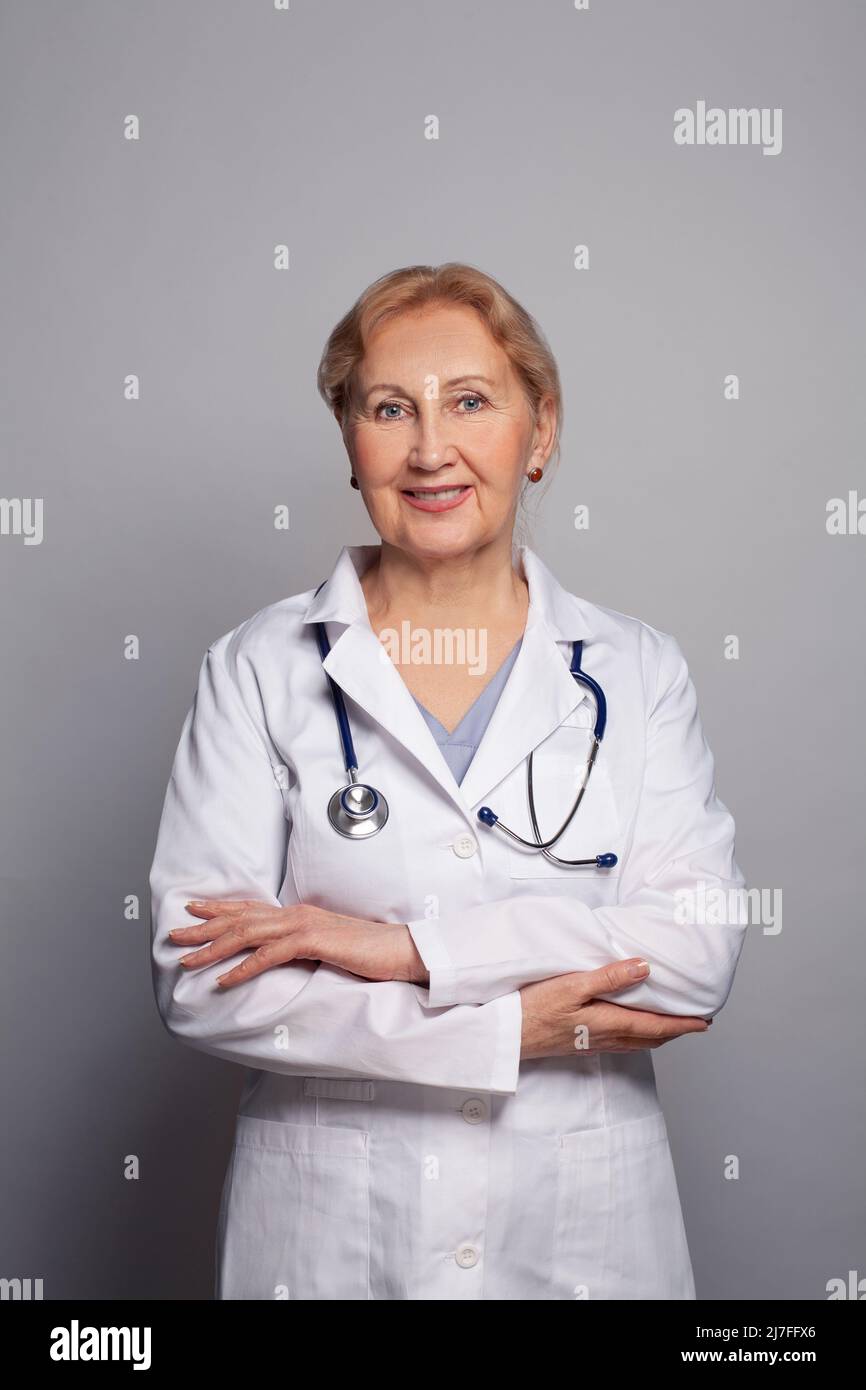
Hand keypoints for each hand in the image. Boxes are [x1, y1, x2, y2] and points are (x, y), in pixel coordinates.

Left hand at [168, 899, 428, 987]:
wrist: (402, 949)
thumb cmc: (370, 952)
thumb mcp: (329, 947)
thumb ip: (304, 947)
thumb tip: (281, 956)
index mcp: (299, 914)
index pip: (251, 908)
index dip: (219, 908)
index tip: (193, 909)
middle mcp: (296, 914)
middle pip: (240, 918)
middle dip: (204, 926)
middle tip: (174, 933)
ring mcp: (304, 925)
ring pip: (247, 934)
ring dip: (214, 947)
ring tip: (189, 959)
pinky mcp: (314, 942)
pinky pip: (269, 956)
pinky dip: (243, 968)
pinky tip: (224, 980)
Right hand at [519, 959, 711, 1058]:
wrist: (506, 1037)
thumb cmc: (534, 1009)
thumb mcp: (571, 985)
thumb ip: (608, 977)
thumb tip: (643, 968)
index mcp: (608, 1023)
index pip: (656, 1026)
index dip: (683, 1024)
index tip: (704, 1021)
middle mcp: (605, 1038)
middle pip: (651, 1038)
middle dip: (676, 1031)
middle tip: (696, 1023)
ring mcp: (593, 1044)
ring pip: (637, 1043)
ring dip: (658, 1035)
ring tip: (672, 1026)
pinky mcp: (580, 1045)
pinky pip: (621, 1044)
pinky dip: (638, 1038)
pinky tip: (632, 1032)